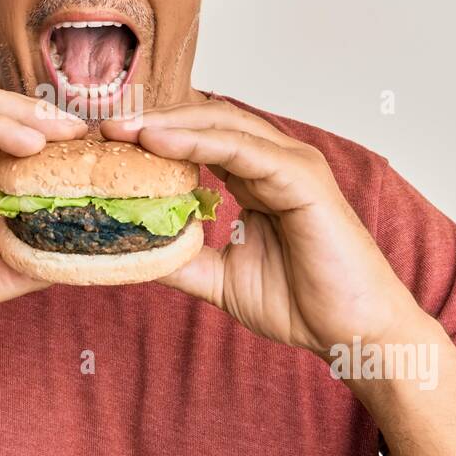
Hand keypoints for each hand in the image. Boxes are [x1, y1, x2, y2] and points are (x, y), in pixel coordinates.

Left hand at [100, 99, 421, 357]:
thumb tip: (129, 255)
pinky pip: (242, 149)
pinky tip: (158, 142)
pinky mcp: (303, 179)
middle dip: (150, 121)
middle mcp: (273, 161)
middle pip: (203, 122)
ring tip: (121, 130)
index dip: (150, 137)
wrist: (354, 334)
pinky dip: (197, 142)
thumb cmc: (303, 304)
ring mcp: (291, 164)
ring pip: (219, 126)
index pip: (196, 140)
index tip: (103, 146)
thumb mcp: (220, 280)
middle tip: (101, 128)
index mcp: (255, 178)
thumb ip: (181, 260)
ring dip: (166, 124)